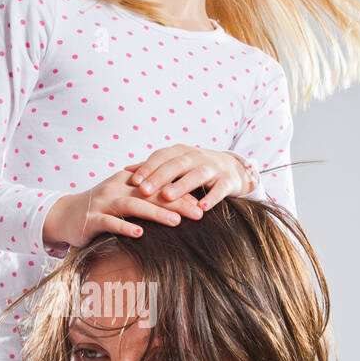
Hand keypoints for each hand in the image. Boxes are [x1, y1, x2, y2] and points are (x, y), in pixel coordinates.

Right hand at [42, 167, 203, 248]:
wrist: (64, 215)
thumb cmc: (100, 209)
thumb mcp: (123, 198)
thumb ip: (146, 198)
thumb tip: (179, 205)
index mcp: (127, 180)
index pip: (159, 185)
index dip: (181, 193)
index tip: (202, 203)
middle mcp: (116, 188)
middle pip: (151, 193)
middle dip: (176, 202)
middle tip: (198, 213)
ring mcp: (102, 203)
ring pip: (132, 205)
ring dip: (155, 213)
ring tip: (175, 222)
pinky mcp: (91, 220)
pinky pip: (110, 222)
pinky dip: (124, 227)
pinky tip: (139, 233)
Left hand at [124, 145, 259, 211]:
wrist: (234, 168)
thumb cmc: (196, 169)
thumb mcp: (176, 164)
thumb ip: (153, 167)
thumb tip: (125, 171)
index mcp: (181, 152)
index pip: (161, 156)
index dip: (148, 168)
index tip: (134, 182)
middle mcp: (197, 156)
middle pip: (176, 164)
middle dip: (159, 177)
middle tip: (144, 191)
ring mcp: (214, 168)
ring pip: (197, 175)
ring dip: (182, 186)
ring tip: (168, 197)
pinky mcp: (228, 180)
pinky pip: (220, 189)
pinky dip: (212, 198)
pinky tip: (202, 208)